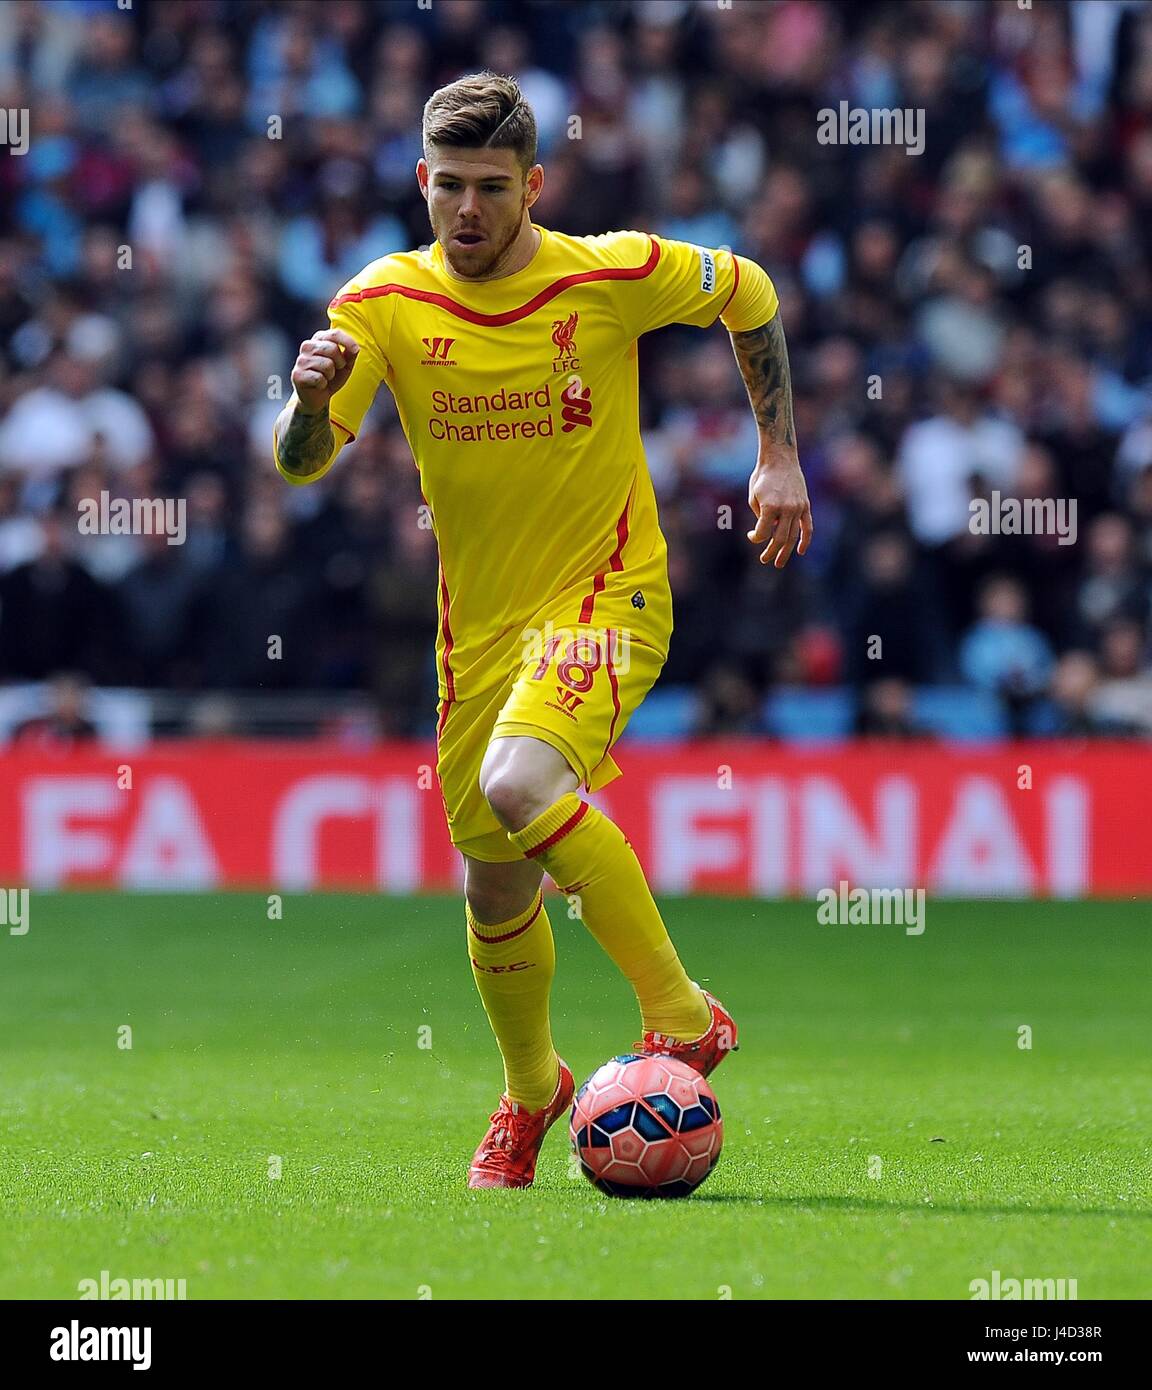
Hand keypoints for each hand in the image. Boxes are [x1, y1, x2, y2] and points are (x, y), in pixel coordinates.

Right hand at [291, 328, 359, 413]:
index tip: (355, 350)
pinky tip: (318, 385)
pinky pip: (319, 378)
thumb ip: (350, 355)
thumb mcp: (345, 365)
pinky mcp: (297, 374)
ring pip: (327, 365)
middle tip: (334, 371)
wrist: (318, 397)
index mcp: (318, 340)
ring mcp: (301, 360)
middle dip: (340, 363)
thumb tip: (355, 348)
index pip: (334, 334)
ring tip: (325, 378)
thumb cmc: (331, 378)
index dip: (347, 341)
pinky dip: (323, 384)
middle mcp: (307, 346)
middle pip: (332, 349)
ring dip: (331, 375)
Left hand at [747, 452, 812, 567]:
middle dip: (771, 552)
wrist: (780, 458)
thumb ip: (760, 516)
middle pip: (779, 539)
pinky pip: (807, 527)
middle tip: (765, 559)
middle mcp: (786, 509)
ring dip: (786, 551)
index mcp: (770, 507)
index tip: (751, 535)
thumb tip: (768, 530)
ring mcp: (798, 508)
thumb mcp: (754, 496)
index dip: (755, 538)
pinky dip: (805, 540)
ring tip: (779, 562)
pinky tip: (801, 551)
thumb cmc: (762, 476)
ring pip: (793, 536)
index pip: (763, 533)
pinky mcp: (805, 505)